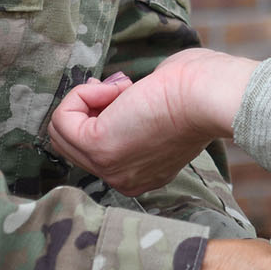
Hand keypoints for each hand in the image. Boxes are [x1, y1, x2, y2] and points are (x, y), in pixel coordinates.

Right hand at [49, 49, 252, 195]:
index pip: (92, 152)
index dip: (99, 115)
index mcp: (139, 175)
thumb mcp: (155, 112)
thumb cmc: (195, 90)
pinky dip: (81, 94)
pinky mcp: (99, 146)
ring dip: (85, 100)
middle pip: (71, 145)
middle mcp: (121, 180)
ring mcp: (108, 167)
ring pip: (61, 132)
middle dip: (87, 108)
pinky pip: (63, 118)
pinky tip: (116, 89)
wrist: (209, 95)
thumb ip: (130, 116)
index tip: (123, 94)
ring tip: (121, 89)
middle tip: (118, 89)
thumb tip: (108, 98)